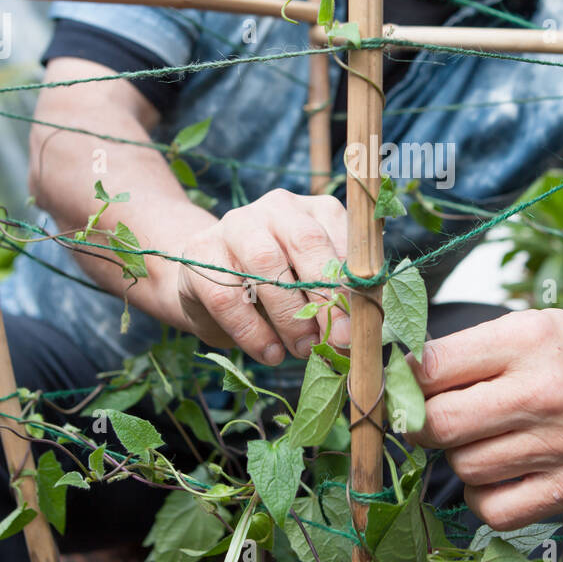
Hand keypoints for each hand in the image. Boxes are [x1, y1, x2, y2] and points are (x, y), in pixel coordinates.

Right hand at [175, 189, 349, 363]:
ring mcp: (235, 224)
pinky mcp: (200, 253)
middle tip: (338, 339)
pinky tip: (271, 354)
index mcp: (315, 210)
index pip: (344, 237)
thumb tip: (361, 333)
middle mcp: (277, 207)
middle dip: (326, 295)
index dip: (355, 283)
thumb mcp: (313, 287)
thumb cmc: (276, 286)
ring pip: (266, 265)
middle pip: (306, 242)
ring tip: (303, 350)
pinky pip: (227, 296)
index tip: (362, 324)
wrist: (210, 280)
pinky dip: (253, 333)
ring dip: (289, 316)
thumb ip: (338, 300)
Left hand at [403, 307, 562, 529]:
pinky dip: (482, 496)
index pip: (431, 367)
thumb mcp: (528, 327)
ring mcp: (561, 445)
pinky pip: (494, 510)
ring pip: (462, 467)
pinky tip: (496, 472)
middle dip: (418, 424)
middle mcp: (544, 392)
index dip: (401, 380)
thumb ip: (464, 352)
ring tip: (481, 437)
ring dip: (457, 456)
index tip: (399, 385)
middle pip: (438, 424)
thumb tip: (397, 378)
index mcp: (527, 341)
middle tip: (428, 417)